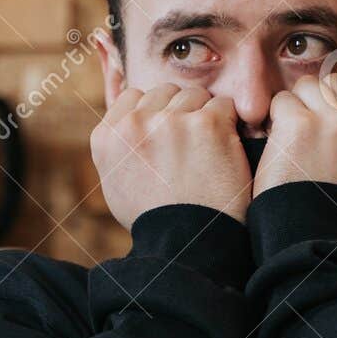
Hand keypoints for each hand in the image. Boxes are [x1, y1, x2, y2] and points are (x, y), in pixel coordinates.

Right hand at [91, 83, 251, 228]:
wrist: (189, 244)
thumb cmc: (156, 220)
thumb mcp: (116, 184)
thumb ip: (118, 147)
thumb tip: (126, 116)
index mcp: (107, 137)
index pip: (133, 96)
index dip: (154, 112)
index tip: (167, 135)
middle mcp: (134, 124)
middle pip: (165, 92)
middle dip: (179, 111)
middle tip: (191, 144)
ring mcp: (171, 121)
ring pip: (195, 95)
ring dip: (205, 115)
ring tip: (208, 149)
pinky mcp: (208, 124)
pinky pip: (223, 105)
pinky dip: (229, 123)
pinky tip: (225, 149)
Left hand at [255, 74, 336, 209]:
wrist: (315, 242)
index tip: (327, 126)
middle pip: (334, 84)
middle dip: (317, 103)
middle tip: (306, 135)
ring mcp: (334, 121)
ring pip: (306, 87)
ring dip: (295, 109)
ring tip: (292, 142)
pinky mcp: (299, 124)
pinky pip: (281, 103)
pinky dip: (274, 123)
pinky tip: (278, 148)